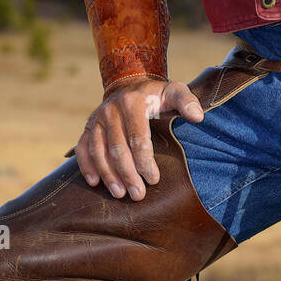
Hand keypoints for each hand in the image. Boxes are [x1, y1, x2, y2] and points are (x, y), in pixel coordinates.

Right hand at [75, 77, 203, 200]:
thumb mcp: (174, 91)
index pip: (137, 138)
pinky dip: (87, 166)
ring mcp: (96, 118)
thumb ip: (187, 101)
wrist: (130, 84)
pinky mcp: (87, 126)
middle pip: (117, 148)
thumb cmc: (156, 94)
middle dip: (128, 174)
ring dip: (108, 175)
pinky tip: (94, 182)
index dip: (145, 161)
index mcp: (133, 102)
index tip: (154, 179)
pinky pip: (83, 148)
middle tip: (138, 195)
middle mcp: (111, 110)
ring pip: (98, 151)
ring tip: (120, 194)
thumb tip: (198, 117)